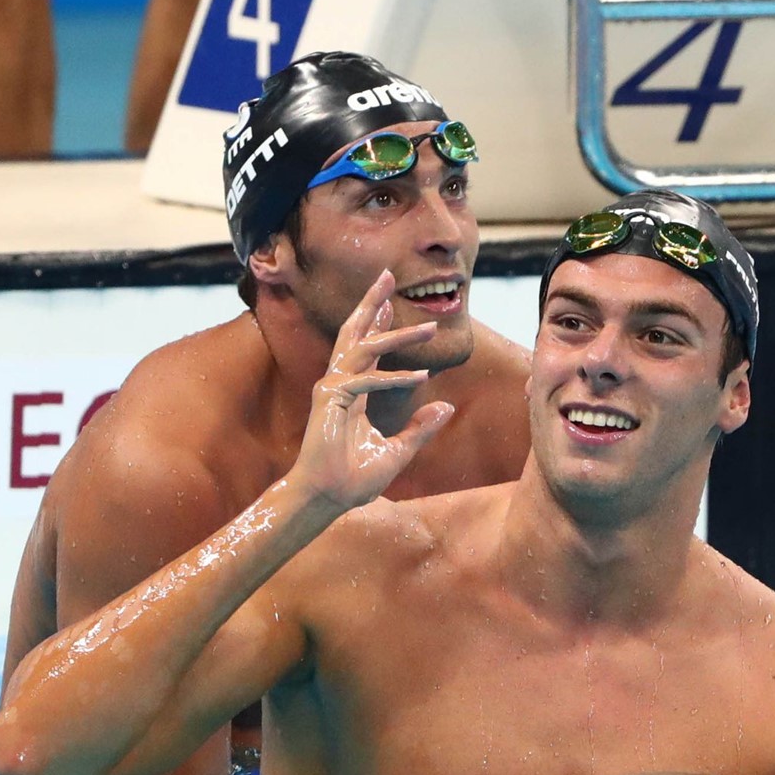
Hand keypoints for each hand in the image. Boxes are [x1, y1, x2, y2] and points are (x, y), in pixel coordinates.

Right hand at [294, 269, 455, 509]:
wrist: (328, 499)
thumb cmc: (354, 480)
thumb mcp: (399, 450)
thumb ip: (420, 429)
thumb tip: (445, 407)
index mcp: (351, 393)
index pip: (364, 348)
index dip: (377, 323)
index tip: (390, 303)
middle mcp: (339, 385)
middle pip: (355, 333)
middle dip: (371, 303)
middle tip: (387, 275)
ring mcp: (332, 390)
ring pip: (364, 349)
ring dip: (397, 336)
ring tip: (428, 328)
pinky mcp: (330, 401)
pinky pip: (366, 381)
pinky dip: (394, 378)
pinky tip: (421, 377)